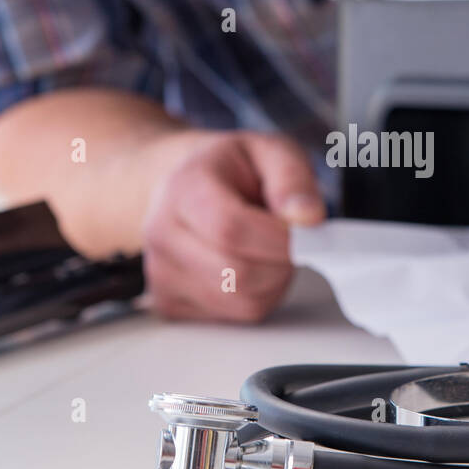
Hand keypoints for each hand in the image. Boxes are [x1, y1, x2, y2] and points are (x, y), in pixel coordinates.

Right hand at [140, 131, 324, 321]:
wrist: (187, 187)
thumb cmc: (232, 170)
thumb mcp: (270, 151)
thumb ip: (292, 178)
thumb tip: (307, 217)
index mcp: (184, 188)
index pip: (230, 229)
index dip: (279, 239)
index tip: (305, 233)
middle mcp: (162, 234)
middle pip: (238, 274)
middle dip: (281, 262)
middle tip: (290, 240)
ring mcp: (161, 273)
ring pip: (242, 301)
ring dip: (274, 282)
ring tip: (268, 250)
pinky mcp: (171, 304)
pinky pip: (235, 316)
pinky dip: (258, 297)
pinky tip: (250, 267)